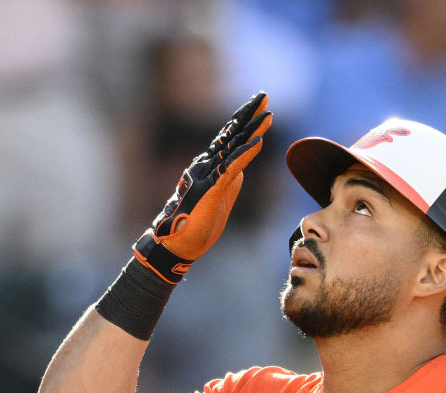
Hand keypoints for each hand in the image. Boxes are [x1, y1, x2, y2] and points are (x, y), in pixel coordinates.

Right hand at [132, 92, 271, 283]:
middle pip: (231, 134)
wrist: (177, 244)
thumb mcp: (219, 196)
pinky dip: (245, 154)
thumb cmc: (196, 222)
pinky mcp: (211, 189)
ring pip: (232, 147)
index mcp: (210, 167)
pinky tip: (259, 142)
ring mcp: (208, 176)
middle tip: (263, 94)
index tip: (261, 105)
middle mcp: (207, 165)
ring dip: (251, 129)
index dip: (246, 121)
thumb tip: (240, 170)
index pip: (230, 138)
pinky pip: (231, 168)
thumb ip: (228, 180)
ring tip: (268, 114)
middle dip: (248, 114)